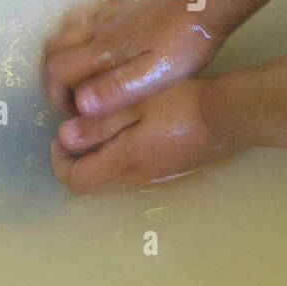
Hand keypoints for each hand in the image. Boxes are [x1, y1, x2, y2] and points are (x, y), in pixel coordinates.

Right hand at [40, 0, 222, 117]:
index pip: (57, 72)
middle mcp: (98, 29)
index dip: (56, 95)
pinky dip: (81, 25)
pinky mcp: (124, 1)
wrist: (204, 1)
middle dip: (52, 73)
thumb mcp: (153, 77)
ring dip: (62, 49)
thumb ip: (114, 90)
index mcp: (102, 52)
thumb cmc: (183, 45)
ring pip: (67, 26)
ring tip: (79, 67)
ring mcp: (109, 12)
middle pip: (53, 48)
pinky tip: (99, 35)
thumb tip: (80, 106)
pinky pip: (90, 9)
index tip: (74, 110)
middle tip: (71, 92)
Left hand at [50, 78, 235, 192]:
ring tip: (106, 124)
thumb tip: (65, 136)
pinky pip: (134, 171)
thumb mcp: (134, 105)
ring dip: (101, 155)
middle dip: (79, 157)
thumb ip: (98, 123)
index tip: (61, 135)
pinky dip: (122, 155)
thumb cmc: (180, 104)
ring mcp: (156, 178)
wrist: (227, 116)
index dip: (60, 161)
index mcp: (124, 162)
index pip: (76, 179)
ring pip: (113, 176)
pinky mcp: (170, 171)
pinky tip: (134, 129)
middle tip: (80, 127)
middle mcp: (137, 179)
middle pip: (93, 181)